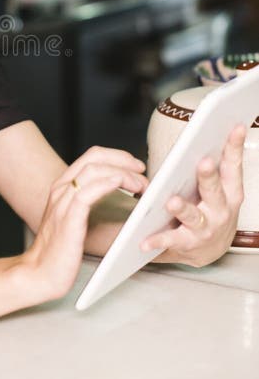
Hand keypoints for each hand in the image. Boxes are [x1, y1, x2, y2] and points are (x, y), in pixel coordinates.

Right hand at [21, 146, 147, 301]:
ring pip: (93, 171)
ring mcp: (63, 202)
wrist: (41, 274)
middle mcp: (62, 189)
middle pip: (94, 157)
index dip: (118, 156)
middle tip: (143, 173)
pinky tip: (120, 185)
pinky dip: (106, 185)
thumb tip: (125, 198)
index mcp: (64, 187)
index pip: (92, 156)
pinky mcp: (68, 219)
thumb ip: (92, 205)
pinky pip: (86, 194)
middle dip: (124, 160)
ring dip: (122, 173)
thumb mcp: (77, 220)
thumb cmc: (62, 251)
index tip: (137, 166)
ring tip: (140, 185)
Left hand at [140, 124, 245, 266]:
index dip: (235, 146)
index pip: (233, 165)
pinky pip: (170, 240)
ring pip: (193, 216)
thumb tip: (206, 134)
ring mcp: (205, 228)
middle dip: (209, 176)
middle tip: (204, 163)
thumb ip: (215, 166)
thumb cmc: (211, 210)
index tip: (236, 127)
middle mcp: (221, 210)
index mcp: (229, 192)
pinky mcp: (187, 243)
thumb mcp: (219, 188)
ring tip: (172, 202)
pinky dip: (156, 240)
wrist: (209, 250)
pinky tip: (144, 240)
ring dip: (182, 208)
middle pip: (214, 190)